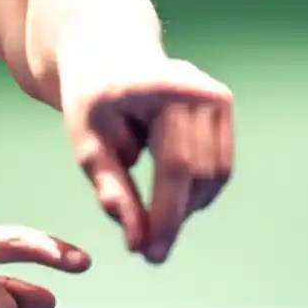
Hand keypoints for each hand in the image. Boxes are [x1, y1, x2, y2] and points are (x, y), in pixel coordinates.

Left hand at [60, 57, 233, 263]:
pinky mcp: (223, 103)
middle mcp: (182, 79)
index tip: (204, 111)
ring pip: (210, 173)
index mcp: (139, 82)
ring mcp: (208, 90)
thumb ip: (110, 188)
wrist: (110, 53)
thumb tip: (137, 239)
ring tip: (156, 229)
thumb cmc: (92, 103)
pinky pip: (219, 165)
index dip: (181, 125)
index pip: (164, 105)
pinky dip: (199, 194)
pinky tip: (173, 204)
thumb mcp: (85, 143)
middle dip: (170, 216)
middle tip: (150, 254)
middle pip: (185, 165)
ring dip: (186, 209)